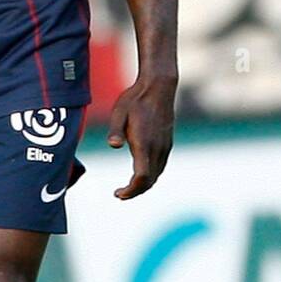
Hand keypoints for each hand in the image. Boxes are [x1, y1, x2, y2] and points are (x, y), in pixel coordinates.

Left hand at [107, 74, 176, 199]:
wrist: (158, 87)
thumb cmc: (135, 99)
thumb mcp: (119, 113)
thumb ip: (116, 130)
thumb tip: (113, 145)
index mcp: (145, 144)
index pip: (142, 177)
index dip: (131, 190)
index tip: (118, 194)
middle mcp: (157, 148)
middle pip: (150, 180)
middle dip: (136, 191)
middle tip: (120, 195)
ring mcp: (165, 146)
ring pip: (157, 174)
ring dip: (144, 185)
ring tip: (129, 188)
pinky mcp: (167, 143)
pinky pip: (160, 166)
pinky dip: (151, 175)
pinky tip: (141, 173)